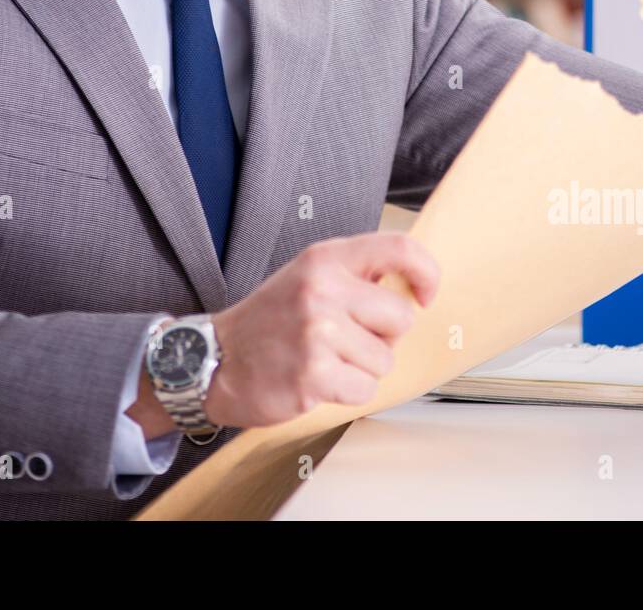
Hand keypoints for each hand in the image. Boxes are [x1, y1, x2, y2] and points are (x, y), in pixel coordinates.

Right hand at [203, 232, 439, 429]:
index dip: (426, 273)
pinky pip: (365, 389)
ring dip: (362, 367)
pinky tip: (319, 379)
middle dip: (384, 336)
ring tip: (327, 358)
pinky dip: (347, 391)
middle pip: (401, 317)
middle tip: (349, 338)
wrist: (216, 358)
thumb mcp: (308, 275)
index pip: (399, 249)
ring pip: (384, 359)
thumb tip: (411, 287)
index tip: (424, 296)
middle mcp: (323, 289)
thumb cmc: (269, 320)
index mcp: (325, 259)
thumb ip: (354, 274)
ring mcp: (317, 332)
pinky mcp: (314, 374)